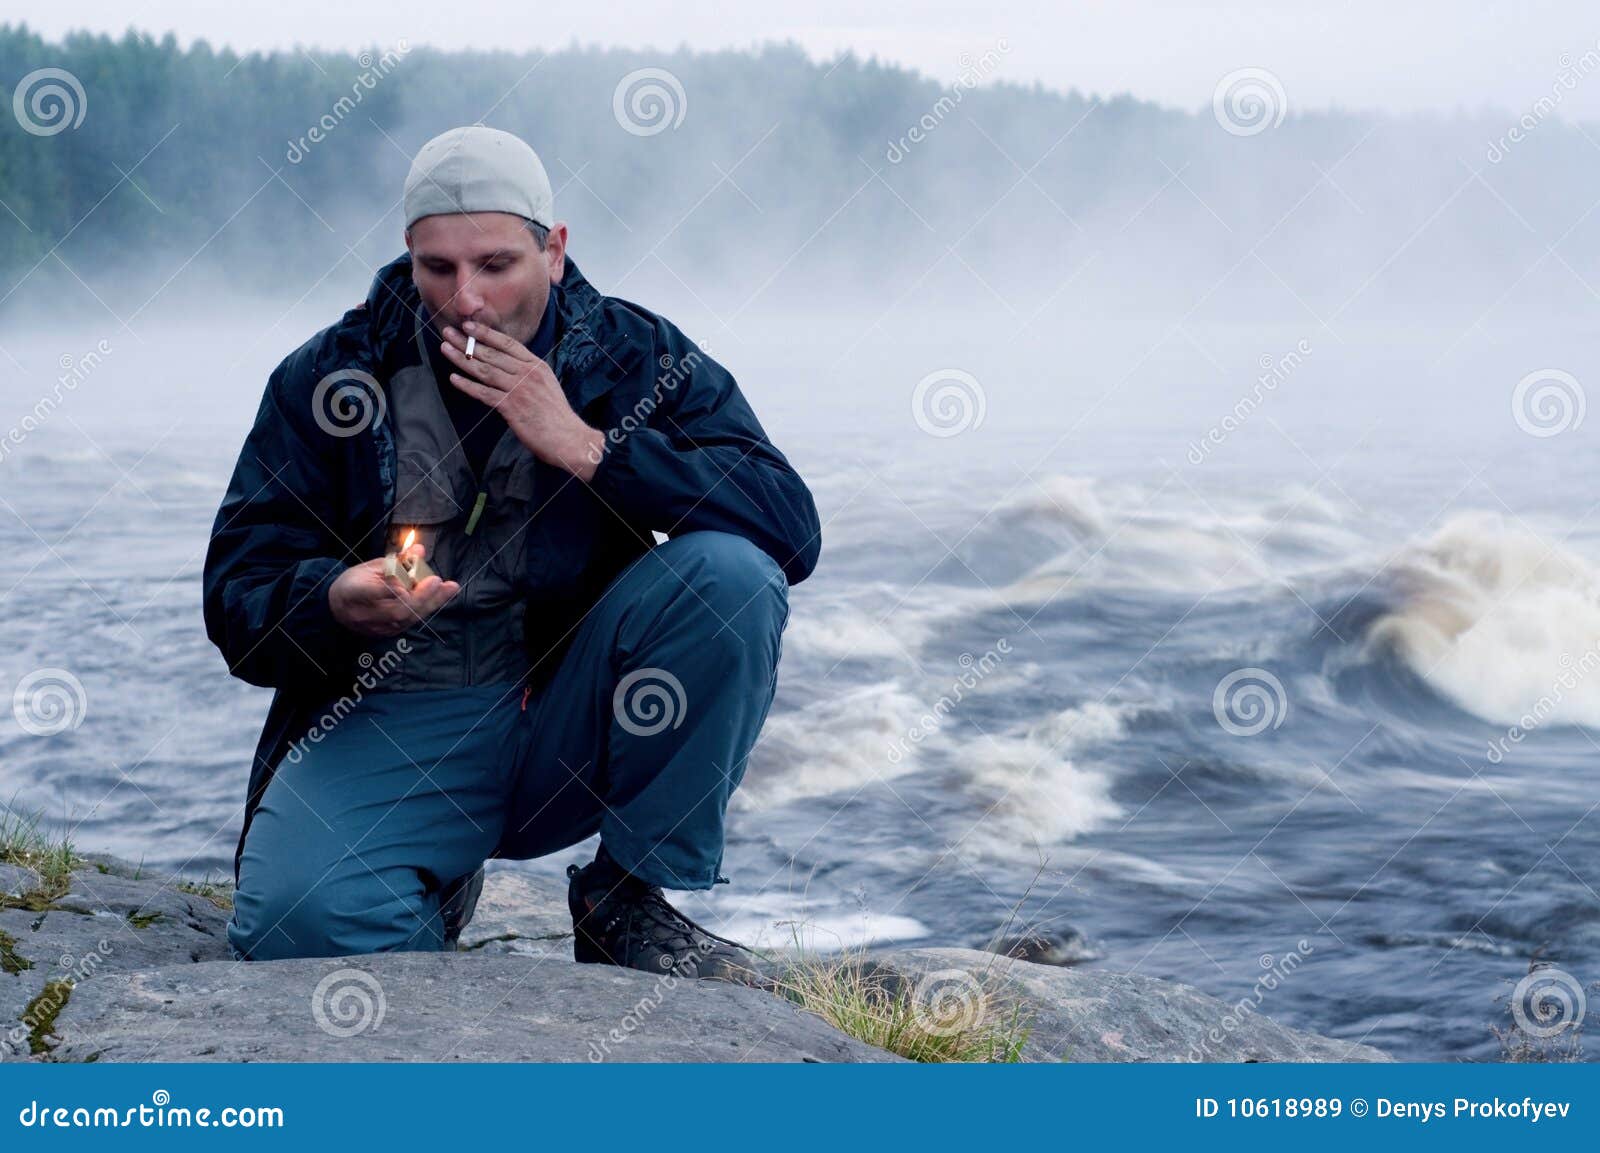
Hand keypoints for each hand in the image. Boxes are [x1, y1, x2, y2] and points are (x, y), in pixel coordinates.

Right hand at [328, 541, 459, 637]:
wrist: (337, 609)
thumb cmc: (355, 582)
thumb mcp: (370, 566)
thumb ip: (397, 561)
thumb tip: (420, 550)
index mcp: (352, 591)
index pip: (368, 592)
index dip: (387, 590)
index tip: (403, 585)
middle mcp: (363, 613)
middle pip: (395, 610)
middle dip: (419, 595)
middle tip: (435, 581)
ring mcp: (376, 627)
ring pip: (407, 619)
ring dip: (431, 602)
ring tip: (450, 587)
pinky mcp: (387, 633)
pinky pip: (411, 622)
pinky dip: (428, 606)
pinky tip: (442, 594)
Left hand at [439, 320, 605, 479]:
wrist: (569, 438)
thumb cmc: (557, 415)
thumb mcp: (547, 384)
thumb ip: (528, 373)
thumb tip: (507, 366)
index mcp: (537, 365)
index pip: (507, 343)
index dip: (486, 333)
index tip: (469, 325)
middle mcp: (527, 373)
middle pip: (492, 353)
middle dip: (467, 342)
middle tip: (448, 332)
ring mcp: (519, 389)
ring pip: (485, 370)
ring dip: (462, 358)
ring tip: (445, 349)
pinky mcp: (511, 407)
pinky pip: (484, 393)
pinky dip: (467, 385)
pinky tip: (454, 378)